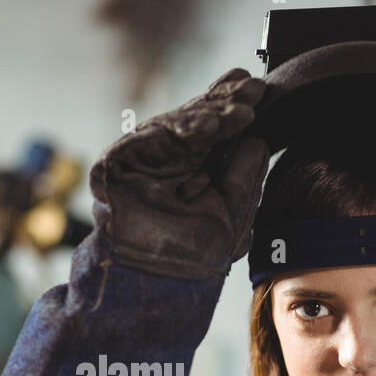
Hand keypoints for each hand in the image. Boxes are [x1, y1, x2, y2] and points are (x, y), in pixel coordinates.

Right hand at [87, 68, 269, 278]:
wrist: (152, 288)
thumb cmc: (191, 261)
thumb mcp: (233, 216)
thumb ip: (246, 179)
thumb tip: (258, 141)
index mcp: (192, 176)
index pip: (214, 136)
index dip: (233, 112)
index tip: (259, 95)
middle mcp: (166, 166)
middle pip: (195, 123)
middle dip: (224, 103)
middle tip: (253, 87)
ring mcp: (140, 164)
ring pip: (176, 126)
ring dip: (210, 112)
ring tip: (241, 105)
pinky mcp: (116, 165)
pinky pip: (150, 139)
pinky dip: (181, 129)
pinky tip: (212, 122)